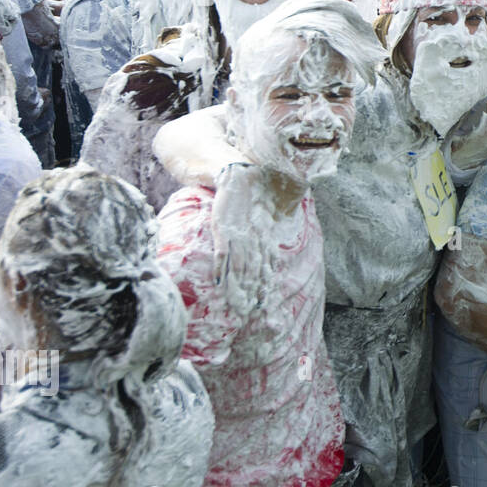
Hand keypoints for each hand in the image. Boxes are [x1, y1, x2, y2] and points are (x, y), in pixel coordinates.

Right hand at [211, 162, 270, 316]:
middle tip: (249, 311)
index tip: (262, 304)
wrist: (241, 175)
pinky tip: (219, 283)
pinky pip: (223, 253)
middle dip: (251, 292)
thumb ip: (262, 238)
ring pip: (239, 267)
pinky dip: (221, 269)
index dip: (262, 285)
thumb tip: (268, 256)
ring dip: (237, 287)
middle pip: (252, 272)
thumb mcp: (260, 220)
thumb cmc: (249, 199)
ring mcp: (238, 236)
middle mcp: (252, 240)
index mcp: (262, 238)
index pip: (263, 266)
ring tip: (236, 305)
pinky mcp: (223, 229)